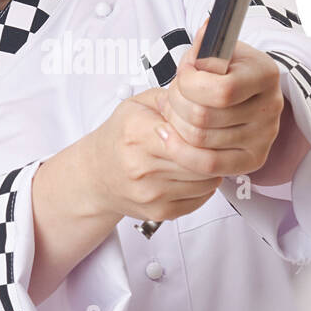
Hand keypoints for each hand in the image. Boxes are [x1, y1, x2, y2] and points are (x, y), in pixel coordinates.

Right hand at [78, 85, 224, 223]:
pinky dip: (204, 187)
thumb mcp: (138, 105)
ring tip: (200, 156)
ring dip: (211, 169)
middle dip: (214, 149)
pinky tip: (192, 174)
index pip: (191, 134)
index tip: (209, 125)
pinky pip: (200, 200)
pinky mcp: (158, 212)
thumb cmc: (119, 139)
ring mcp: (150, 193)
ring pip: (206, 181)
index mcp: (137, 133)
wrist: (96, 174)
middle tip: (213, 141)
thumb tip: (205, 99)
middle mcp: (141, 166)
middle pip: (201, 160)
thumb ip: (172, 98)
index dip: (207, 129)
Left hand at [153, 17, 284, 178]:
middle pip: (204, 116)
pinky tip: (168, 135)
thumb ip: (206, 45)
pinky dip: (180, 150)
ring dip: (174, 123)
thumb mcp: (216, 51)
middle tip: (171, 95)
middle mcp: (271, 108)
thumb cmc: (223, 70)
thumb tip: (208, 27)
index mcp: (266, 74)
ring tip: (172, 111)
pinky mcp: (253, 160)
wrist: (243, 95)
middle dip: (176, 103)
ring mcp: (264, 137)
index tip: (183, 74)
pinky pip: (207, 165)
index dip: (189, 83)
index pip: (221, 90)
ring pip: (199, 139)